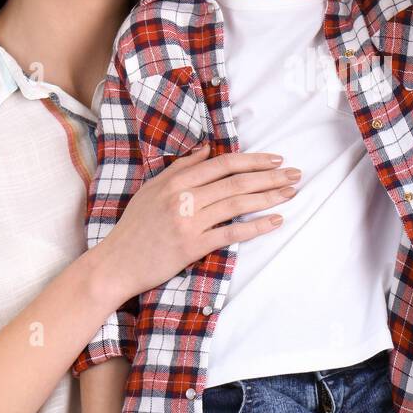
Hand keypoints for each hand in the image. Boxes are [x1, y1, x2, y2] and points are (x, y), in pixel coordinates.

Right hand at [86, 145, 298, 308]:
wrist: (116, 263)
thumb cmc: (135, 226)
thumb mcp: (153, 189)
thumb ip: (181, 168)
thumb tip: (207, 149)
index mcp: (176, 180)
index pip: (223, 164)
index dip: (253, 160)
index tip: (276, 160)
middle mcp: (184, 197)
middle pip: (236, 181)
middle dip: (270, 176)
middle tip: (295, 174)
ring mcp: (189, 222)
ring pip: (237, 203)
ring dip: (268, 197)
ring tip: (290, 193)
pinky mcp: (192, 246)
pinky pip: (231, 233)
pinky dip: (256, 226)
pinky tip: (275, 221)